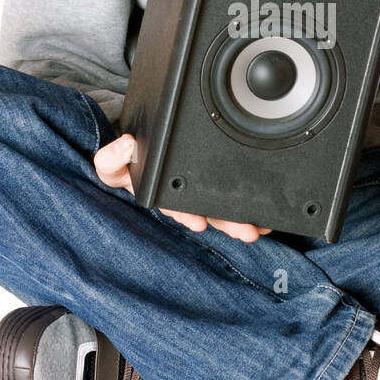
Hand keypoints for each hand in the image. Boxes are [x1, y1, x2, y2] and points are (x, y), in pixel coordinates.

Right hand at [93, 135, 271, 241]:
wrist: (142, 147)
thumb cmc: (129, 162)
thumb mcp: (111, 163)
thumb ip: (110, 160)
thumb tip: (126, 148)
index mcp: (163, 196)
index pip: (177, 208)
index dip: (188, 215)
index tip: (198, 221)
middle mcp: (185, 198)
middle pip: (209, 213)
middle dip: (228, 224)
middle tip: (246, 232)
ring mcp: (202, 192)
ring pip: (225, 208)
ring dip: (243, 219)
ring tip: (261, 227)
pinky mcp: (218, 183)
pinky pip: (237, 195)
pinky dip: (253, 204)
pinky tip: (269, 214)